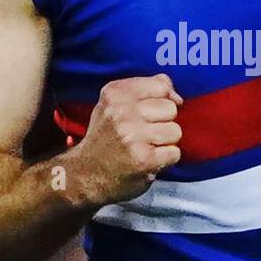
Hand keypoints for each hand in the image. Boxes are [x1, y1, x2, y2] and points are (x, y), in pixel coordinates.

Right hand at [68, 73, 183, 206]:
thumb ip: (144, 91)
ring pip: (175, 131)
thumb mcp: (114, 105)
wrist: (84, 175)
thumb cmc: (105, 138)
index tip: (154, 112)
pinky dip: (166, 160)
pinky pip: (174, 153)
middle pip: (171, 109)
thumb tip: (177, 97)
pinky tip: (149, 161)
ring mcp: (132, 135)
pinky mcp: (143, 159)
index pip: (161, 85)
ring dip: (166, 143)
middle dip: (164, 122)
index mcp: (115, 93)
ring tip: (146, 147)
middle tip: (145, 134)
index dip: (164, 99)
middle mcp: (122, 112)